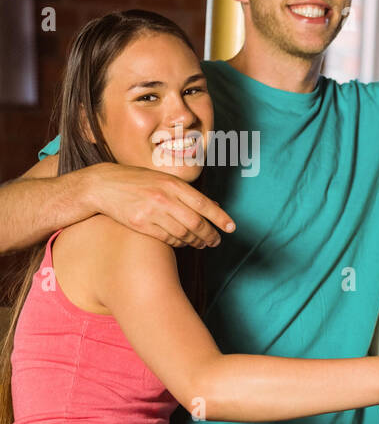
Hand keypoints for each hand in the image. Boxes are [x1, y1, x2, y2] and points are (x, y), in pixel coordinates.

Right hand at [89, 162, 234, 247]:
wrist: (102, 185)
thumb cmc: (138, 181)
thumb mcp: (164, 179)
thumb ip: (187, 193)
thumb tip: (215, 205)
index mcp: (172, 184)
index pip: (203, 204)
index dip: (220, 218)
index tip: (231, 228)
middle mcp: (163, 198)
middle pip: (196, 222)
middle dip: (210, 234)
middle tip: (216, 241)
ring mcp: (151, 211)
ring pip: (183, 233)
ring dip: (196, 241)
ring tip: (202, 244)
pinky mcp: (140, 224)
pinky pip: (167, 239)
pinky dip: (179, 243)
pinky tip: (184, 243)